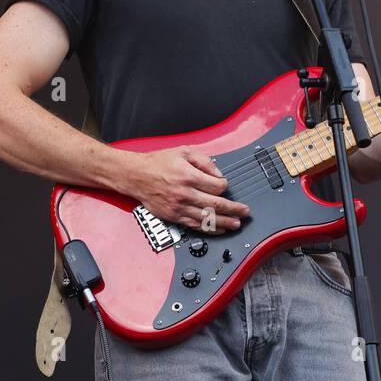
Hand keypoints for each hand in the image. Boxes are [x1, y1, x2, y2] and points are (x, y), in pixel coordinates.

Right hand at [127, 147, 249, 234]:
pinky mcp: (173, 216)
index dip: (225, 185)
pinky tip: (219, 229)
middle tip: (245, 211)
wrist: (136, 175)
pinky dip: (209, 229)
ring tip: (237, 223)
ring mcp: (179, 207)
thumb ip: (204, 160)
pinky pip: (195, 225)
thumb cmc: (158, 163)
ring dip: (225, 222)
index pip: (217, 186)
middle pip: (216, 205)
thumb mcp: (183, 151)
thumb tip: (218, 173)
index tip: (224, 185)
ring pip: (207, 219)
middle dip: (234, 209)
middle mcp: (185, 193)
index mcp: (188, 176)